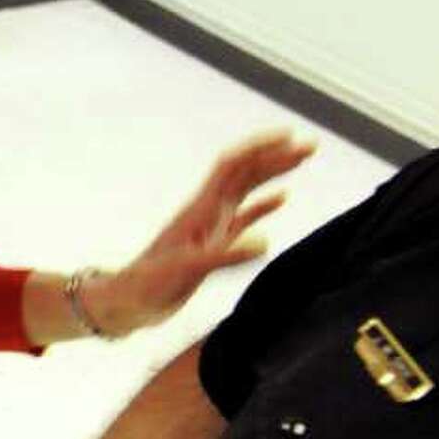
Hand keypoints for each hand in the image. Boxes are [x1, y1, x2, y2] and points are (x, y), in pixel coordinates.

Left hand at [87, 129, 313, 335]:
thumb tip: (266, 242)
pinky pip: (244, 218)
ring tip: (302, 159)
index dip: (260, 148)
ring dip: (274, 173)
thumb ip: (224, 257)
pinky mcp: (214, 245)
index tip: (289, 136)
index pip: (233, 166)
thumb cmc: (149, 286)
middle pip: (245, 172)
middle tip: (311, 145)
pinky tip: (282, 199)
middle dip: (277, 155)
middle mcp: (208, 212)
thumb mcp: (186, 271)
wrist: (127, 303)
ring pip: (247, 190)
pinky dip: (264, 205)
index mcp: (201, 209)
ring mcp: (212, 227)